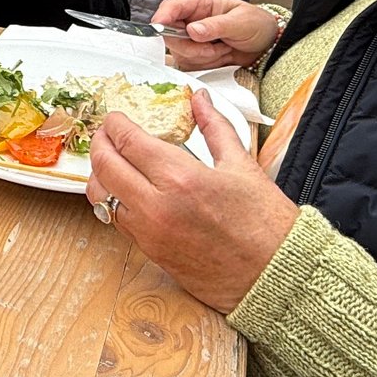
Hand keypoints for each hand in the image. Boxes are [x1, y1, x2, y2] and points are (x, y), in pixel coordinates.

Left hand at [86, 91, 298, 313]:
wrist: (276, 276)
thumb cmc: (267, 225)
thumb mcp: (242, 165)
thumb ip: (214, 126)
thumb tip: (199, 100)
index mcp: (181, 178)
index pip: (127, 141)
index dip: (115, 124)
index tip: (116, 118)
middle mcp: (157, 206)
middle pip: (105, 166)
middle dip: (100, 144)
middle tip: (107, 134)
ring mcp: (150, 233)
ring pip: (102, 197)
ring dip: (100, 175)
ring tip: (112, 162)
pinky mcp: (151, 253)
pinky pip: (118, 221)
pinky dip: (114, 201)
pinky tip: (127, 191)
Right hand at [150, 0, 280, 70]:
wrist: (267, 45)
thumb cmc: (255, 24)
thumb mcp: (240, 22)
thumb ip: (216, 26)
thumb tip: (192, 30)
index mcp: (199, 3)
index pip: (171, 6)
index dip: (162, 16)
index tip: (158, 27)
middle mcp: (190, 20)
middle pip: (169, 34)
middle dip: (190, 46)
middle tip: (213, 48)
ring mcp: (190, 39)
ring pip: (179, 52)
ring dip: (202, 56)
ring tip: (223, 48)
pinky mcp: (194, 55)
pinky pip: (189, 65)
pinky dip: (206, 65)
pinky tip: (221, 56)